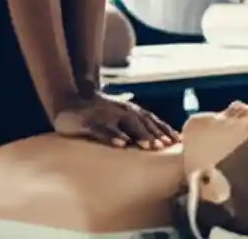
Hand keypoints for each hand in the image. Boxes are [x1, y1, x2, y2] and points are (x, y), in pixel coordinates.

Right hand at [53, 93, 179, 149]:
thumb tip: (155, 143)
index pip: (152, 121)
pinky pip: (103, 130)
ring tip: (150, 147)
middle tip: (167, 147)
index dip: (165, 130)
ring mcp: (106, 116)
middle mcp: (121, 111)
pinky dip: (113, 136)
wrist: (69, 100)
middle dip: (156, 134)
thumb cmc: (98, 113)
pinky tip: (121, 145)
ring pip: (126, 125)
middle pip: (143, 123)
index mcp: (130, 111)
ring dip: (140, 135)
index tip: (178, 142)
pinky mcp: (90, 122)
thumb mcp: (119, 118)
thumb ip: (135, 128)